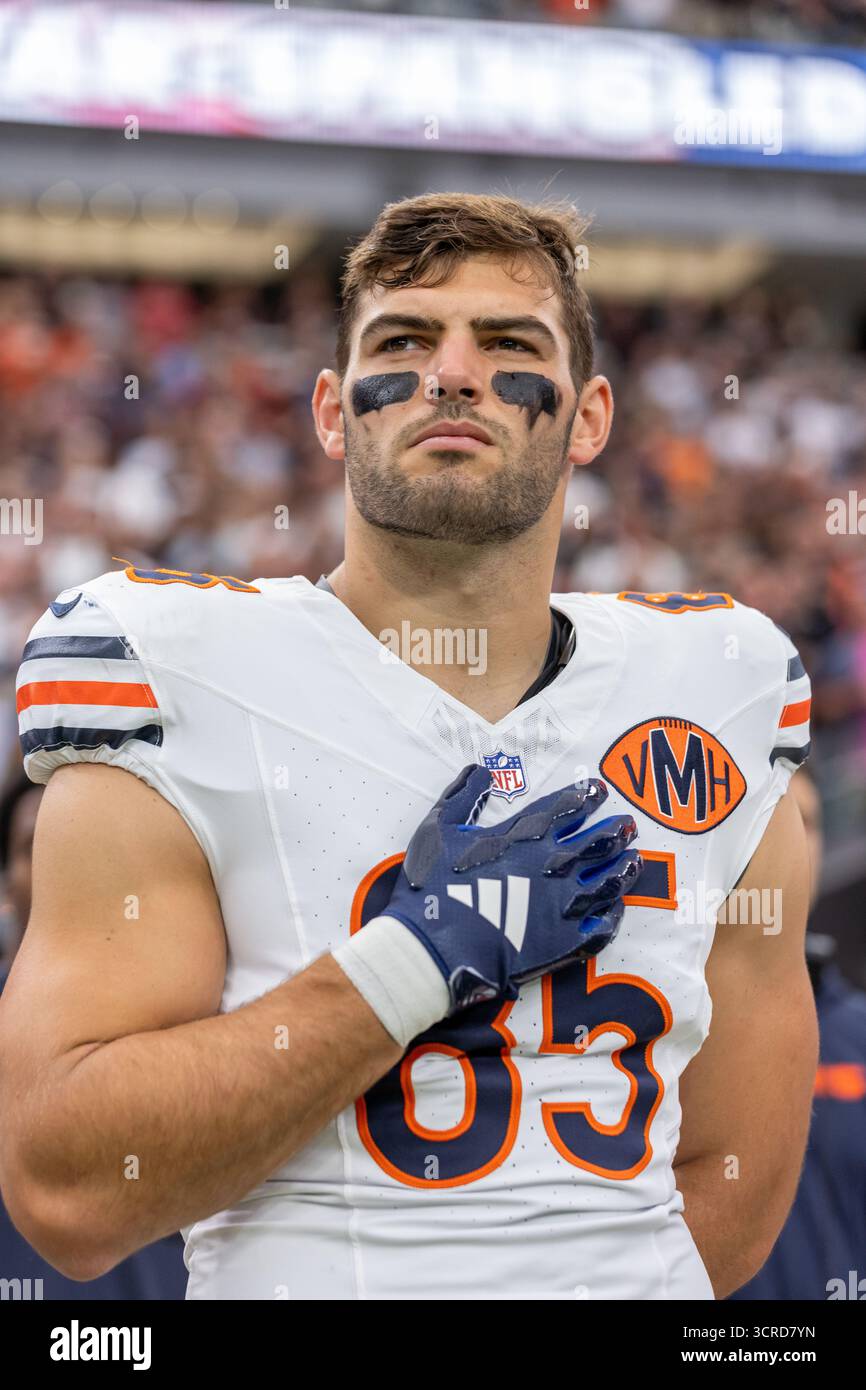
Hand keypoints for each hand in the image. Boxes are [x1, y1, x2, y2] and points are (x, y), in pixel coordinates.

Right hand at [381, 765, 640, 1011]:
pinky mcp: (565, 942)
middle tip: (628, 824)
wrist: (435, 947)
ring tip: (635, 860)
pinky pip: (602, 926)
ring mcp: (564, 905)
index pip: (568, 806)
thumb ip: (463, 794)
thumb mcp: (438, 827)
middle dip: (617, 829)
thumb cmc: (434, 886)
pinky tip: (616, 907)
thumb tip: (481, 769)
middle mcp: (554, 865)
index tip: (599, 790)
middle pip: (599, 841)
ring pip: (609, 881)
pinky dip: (613, 915)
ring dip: (625, 868)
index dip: (587, 796)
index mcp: (525, 835)